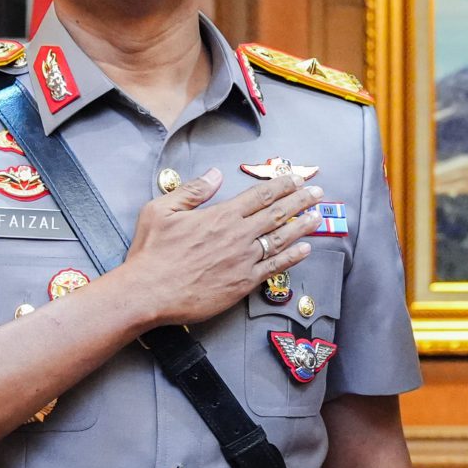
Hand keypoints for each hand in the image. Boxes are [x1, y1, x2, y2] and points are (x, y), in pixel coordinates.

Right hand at [116, 167, 323, 326]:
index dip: (282, 185)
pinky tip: (306, 249)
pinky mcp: (244, 283)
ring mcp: (244, 260)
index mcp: (221, 215)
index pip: (260, 195)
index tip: (297, 178)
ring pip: (281, 239)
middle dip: (301, 200)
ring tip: (318, 217)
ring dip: (302, 226)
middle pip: (277, 213)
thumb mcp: (162, 210)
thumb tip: (215, 174)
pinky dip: (293, 257)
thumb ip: (192, 191)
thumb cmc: (152, 252)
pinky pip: (275, 267)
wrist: (149, 292)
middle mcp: (238, 235)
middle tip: (318, 192)